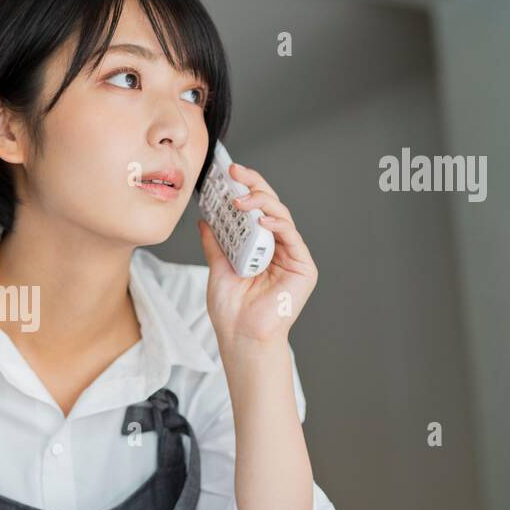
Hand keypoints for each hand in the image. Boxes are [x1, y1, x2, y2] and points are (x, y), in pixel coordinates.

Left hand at [198, 161, 317, 345]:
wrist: (240, 337)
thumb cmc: (231, 310)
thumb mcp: (217, 267)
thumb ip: (215, 243)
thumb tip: (205, 220)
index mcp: (260, 247)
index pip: (254, 210)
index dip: (244, 189)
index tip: (227, 174)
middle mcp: (278, 248)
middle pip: (270, 208)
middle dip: (254, 185)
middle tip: (236, 172)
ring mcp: (292, 257)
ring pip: (281, 217)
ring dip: (261, 203)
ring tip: (240, 199)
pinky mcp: (303, 268)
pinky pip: (292, 238)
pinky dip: (277, 225)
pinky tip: (261, 219)